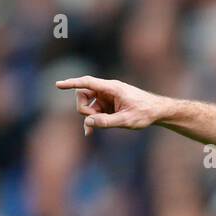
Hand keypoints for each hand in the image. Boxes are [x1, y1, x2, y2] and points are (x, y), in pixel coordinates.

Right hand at [54, 76, 170, 133]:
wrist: (157, 112)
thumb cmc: (145, 113)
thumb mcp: (126, 121)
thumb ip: (106, 122)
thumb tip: (88, 122)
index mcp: (112, 88)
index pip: (87, 83)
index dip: (71, 84)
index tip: (58, 85)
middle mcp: (107, 89)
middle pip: (83, 95)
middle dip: (84, 109)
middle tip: (95, 120)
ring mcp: (107, 96)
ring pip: (87, 104)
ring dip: (89, 116)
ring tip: (99, 127)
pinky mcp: (108, 103)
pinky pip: (94, 110)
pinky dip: (92, 120)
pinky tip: (89, 132)